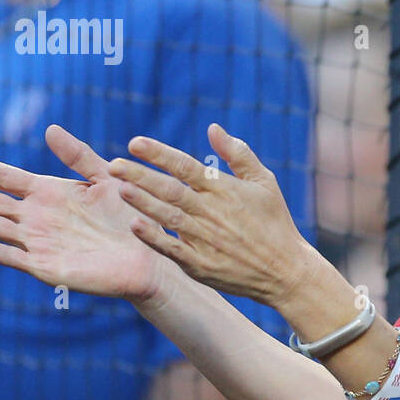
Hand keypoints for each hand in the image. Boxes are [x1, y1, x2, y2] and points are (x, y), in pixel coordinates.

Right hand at [0, 124, 174, 302]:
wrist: (151, 255)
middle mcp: (38, 217)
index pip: (5, 178)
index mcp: (50, 194)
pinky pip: (10, 255)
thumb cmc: (133, 217)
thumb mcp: (105, 178)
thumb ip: (78, 155)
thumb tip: (49, 128)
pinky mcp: (46, 266)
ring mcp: (39, 242)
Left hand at [106, 123, 313, 306]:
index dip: (159, 153)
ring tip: (119, 188)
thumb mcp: (264, 182)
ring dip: (142, 202)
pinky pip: (172, 249)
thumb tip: (212, 128)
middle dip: (140, 175)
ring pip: (167, 216)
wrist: (285, 270)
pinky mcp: (201, 265)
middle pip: (170, 189)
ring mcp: (205, 240)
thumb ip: (238, 154)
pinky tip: (135, 225)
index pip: (186, 166)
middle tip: (113, 164)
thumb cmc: (275, 222)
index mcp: (225, 190)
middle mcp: (212, 213)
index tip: (134, 143)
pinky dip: (154, 237)